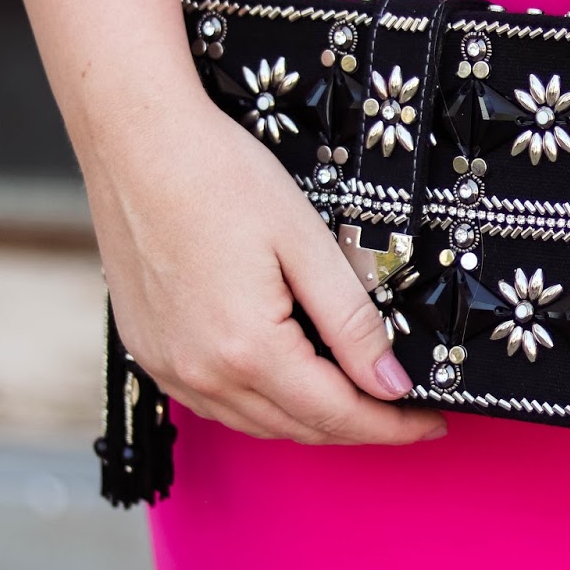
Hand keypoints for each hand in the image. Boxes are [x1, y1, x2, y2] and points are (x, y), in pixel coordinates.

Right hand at [83, 84, 446, 445]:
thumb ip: (352, 323)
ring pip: (258, 423)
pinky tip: (289, 380)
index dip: (391, 425)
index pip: (337, 414)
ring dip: (311, 420)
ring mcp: (169, 367)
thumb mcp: (307, 244)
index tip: (432, 424)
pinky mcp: (150, 352)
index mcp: (248, 349)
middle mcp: (202, 373)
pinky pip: (217, 404)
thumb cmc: (219, 176)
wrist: (136, 141)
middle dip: (359, 425)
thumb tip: (391, 384)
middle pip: (299, 428)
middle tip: (406, 411)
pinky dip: (263, 405)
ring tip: (357, 396)